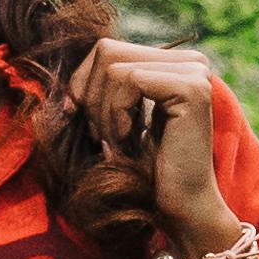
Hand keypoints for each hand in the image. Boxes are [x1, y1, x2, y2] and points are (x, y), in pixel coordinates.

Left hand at [79, 38, 239, 244]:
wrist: (180, 209)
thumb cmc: (144, 169)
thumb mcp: (117, 118)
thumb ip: (102, 87)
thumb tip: (63, 74)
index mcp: (173, 63)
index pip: (107, 49)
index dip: (83, 85)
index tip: (87, 124)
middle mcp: (190, 60)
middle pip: (107, 50)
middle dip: (91, 97)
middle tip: (101, 137)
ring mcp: (194, 71)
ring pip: (113, 66)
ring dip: (103, 112)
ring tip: (116, 143)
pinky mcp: (192, 87)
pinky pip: (129, 80)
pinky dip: (117, 115)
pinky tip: (128, 141)